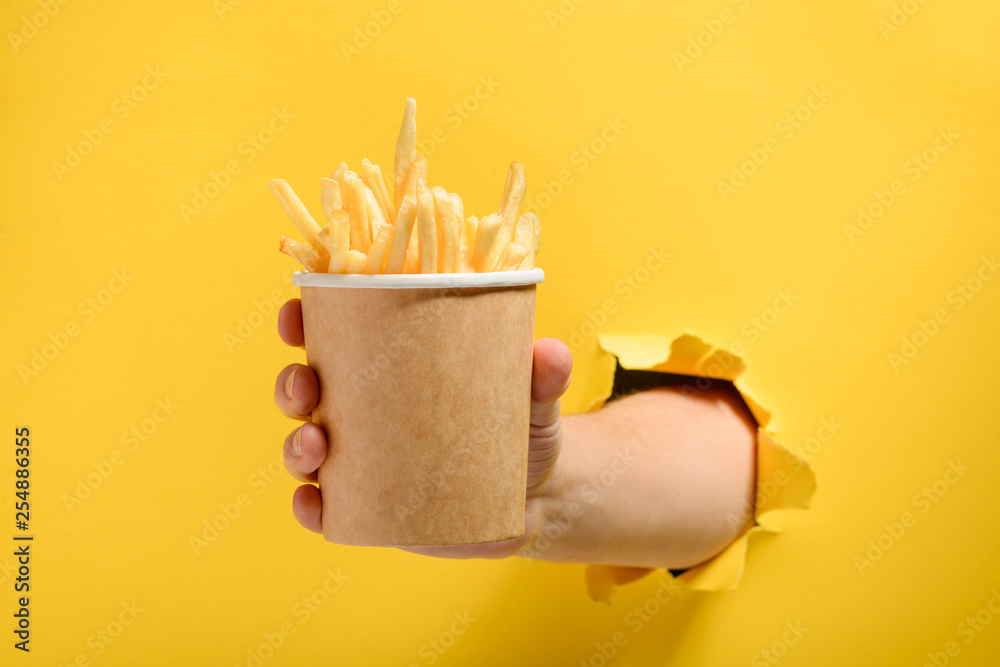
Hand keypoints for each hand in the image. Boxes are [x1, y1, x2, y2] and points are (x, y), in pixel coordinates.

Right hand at [274, 298, 572, 558]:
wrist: (535, 500)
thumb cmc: (522, 432)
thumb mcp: (532, 401)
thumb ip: (542, 378)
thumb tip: (550, 351)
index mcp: (389, 368)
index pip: (333, 336)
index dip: (304, 320)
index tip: (297, 310)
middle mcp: (363, 411)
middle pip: (306, 390)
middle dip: (292, 383)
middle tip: (308, 386)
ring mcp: (361, 460)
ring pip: (305, 447)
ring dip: (295, 445)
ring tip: (316, 445)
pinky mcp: (369, 507)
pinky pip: (324, 508)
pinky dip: (308, 506)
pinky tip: (314, 502)